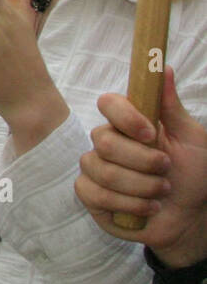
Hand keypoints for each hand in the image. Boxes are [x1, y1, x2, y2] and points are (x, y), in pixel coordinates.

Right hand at [77, 67, 206, 268]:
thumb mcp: (193, 139)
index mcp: (129, 123)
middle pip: (104, 141)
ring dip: (141, 187)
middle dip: (143, 162)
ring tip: (161, 192)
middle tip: (166, 170)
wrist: (192, 217)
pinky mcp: (90, 195)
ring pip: (102, 170)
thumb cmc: (193, 174)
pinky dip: (128, 205)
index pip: (108, 103)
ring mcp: (95, 167)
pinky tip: (146, 208)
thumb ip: (172, 106)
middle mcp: (107, 141)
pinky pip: (95, 194)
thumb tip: (162, 67)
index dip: (125, 117)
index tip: (152, 134)